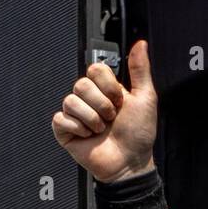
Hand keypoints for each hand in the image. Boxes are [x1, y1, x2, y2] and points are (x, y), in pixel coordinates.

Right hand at [51, 39, 157, 182]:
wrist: (131, 164)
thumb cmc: (139, 135)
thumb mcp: (146, 99)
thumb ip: (140, 70)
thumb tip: (141, 44)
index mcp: (105, 89)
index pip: (94, 69)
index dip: (107, 86)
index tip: (119, 101)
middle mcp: (88, 99)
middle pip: (81, 84)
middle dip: (102, 105)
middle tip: (111, 119)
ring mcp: (75, 114)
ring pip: (71, 100)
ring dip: (92, 119)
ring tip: (102, 130)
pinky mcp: (65, 130)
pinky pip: (61, 118)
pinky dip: (78, 128)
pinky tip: (88, 136)